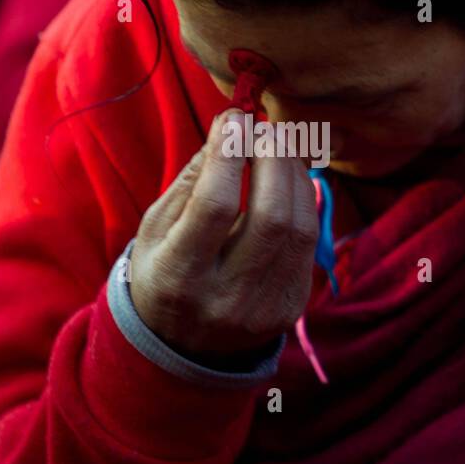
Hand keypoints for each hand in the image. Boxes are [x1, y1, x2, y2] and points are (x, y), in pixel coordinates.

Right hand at [129, 110, 319, 365]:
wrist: (183, 345)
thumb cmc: (163, 270)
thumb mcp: (155, 229)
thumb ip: (190, 181)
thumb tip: (231, 129)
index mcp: (179, 279)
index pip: (215, 207)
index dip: (229, 153)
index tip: (233, 118)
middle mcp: (227, 299)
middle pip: (270, 217)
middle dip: (273, 159)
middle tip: (264, 127)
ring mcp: (266, 308)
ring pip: (298, 228)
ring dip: (294, 175)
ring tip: (278, 144)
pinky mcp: (293, 307)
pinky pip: (309, 243)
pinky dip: (304, 200)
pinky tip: (289, 177)